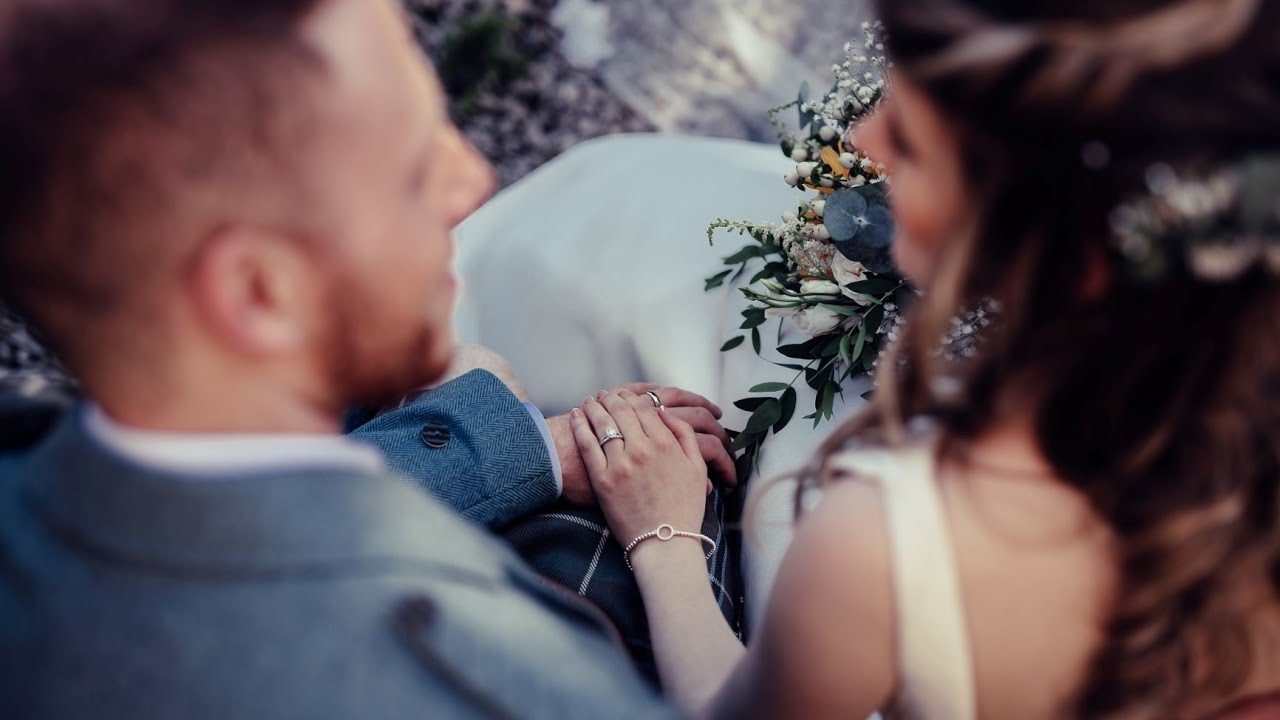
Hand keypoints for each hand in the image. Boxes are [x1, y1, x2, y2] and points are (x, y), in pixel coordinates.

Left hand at [570, 391, 709, 550]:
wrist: (664, 543)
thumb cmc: (683, 509)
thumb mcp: (697, 469)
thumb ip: (686, 437)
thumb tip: (668, 415)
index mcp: (666, 444)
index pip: (645, 407)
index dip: (633, 397)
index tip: (625, 395)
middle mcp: (642, 448)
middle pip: (622, 410)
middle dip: (611, 398)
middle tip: (604, 394)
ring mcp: (620, 463)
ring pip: (603, 423)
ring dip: (594, 407)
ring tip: (590, 401)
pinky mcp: (602, 479)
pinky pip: (587, 444)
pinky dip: (579, 426)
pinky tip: (575, 416)